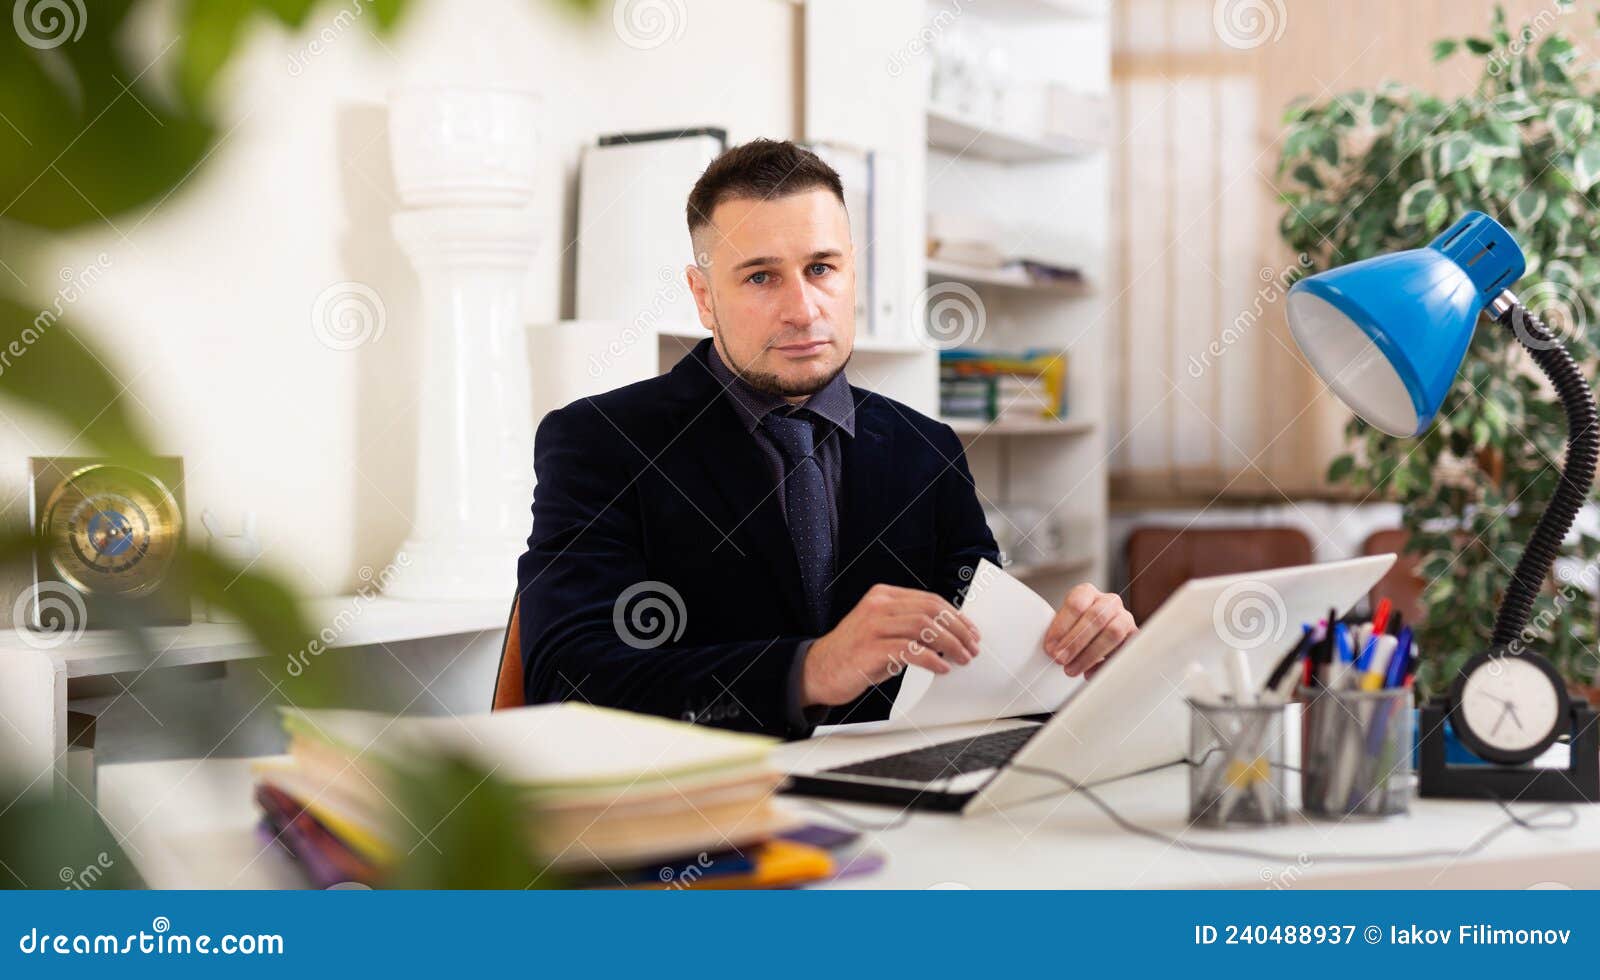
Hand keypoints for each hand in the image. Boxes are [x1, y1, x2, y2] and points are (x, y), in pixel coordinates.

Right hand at [801, 584, 980, 706]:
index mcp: (883, 596)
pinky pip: (910, 650)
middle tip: (971, 648)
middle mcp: (878, 605)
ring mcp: (873, 626)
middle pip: (931, 610)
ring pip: (924, 627)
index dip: (956, 616)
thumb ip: (909, 627)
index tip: (971, 632)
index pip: (930, 600)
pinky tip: (941, 668)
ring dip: (950, 644)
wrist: (817, 671)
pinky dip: (932, 659)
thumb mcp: (882, 631)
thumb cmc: (853, 654)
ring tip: (961, 658)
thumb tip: (947, 635)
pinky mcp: (870, 649)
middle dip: (958, 630)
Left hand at [1043, 584, 1135, 677]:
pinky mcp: (1134, 637)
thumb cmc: (1074, 630)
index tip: (1051, 646)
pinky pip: (1125, 649)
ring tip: (1072, 669)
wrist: (1095, 636)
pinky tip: (1089, 674)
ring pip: (1113, 632)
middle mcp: (1108, 602)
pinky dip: (1106, 664)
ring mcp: (1124, 618)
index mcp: (1087, 593)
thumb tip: (1053, 650)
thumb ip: (1058, 634)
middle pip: (1096, 617)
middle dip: (1075, 642)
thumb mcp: (1063, 626)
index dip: (1062, 626)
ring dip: (1090, 654)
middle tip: (1060, 659)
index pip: (1076, 604)